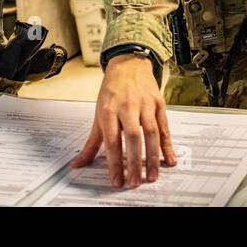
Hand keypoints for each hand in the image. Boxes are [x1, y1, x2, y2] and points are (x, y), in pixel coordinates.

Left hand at [73, 54, 176, 186]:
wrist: (128, 64)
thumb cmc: (112, 91)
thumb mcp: (98, 114)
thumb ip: (91, 142)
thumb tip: (77, 164)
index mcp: (108, 111)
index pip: (111, 141)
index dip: (114, 162)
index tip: (117, 180)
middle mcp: (127, 107)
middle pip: (132, 137)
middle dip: (134, 162)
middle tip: (135, 182)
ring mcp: (145, 104)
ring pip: (151, 132)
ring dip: (152, 156)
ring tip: (151, 176)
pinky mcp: (158, 103)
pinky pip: (164, 126)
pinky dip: (167, 144)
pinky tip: (169, 158)